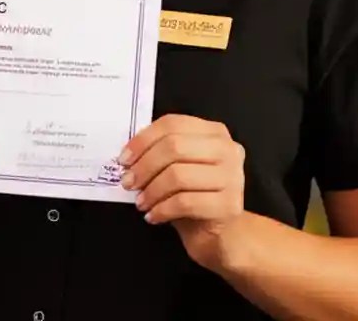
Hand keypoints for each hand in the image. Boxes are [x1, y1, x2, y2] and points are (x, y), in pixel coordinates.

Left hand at [119, 114, 246, 269]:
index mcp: (214, 132)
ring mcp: (233, 177)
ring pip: (178, 176)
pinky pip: (185, 203)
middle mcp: (228, 150)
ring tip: (141, 202)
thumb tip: (129, 154)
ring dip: (151, 191)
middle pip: (175, 147)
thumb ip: (160, 152)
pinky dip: (162, 210)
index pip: (172, 124)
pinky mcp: (229, 205)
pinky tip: (153, 216)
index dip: (143, 140)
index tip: (124, 159)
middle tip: (128, 182)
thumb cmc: (194, 196)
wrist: (219, 233)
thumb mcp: (178, 166)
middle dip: (145, 166)